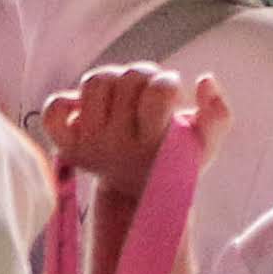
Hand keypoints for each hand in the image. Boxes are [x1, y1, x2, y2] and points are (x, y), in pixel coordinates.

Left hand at [41, 62, 216, 202]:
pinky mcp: (67, 145)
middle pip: (128, 78)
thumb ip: (218, 113)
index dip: (170, 84)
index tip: (176, 98)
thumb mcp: (206, 144)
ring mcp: (90, 143)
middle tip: (152, 92)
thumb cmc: (175, 161)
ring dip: (114, 80)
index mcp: (154, 142)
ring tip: (125, 95)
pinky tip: (87, 107)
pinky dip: (67, 101)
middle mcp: (118, 144)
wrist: (140, 197)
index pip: (160, 91)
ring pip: (95, 82)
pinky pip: (54, 109)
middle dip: (145, 76)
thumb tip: (205, 80)